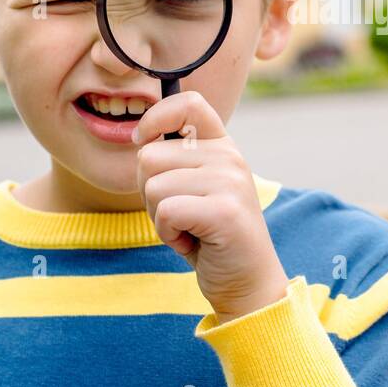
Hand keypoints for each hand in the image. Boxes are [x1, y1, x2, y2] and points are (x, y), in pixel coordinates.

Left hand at [132, 90, 289, 324]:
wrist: (247, 282)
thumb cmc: (210, 236)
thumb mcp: (195, 188)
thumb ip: (175, 160)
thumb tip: (139, 138)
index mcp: (223, 146)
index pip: (188, 104)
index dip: (155, 118)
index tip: (144, 141)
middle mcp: (230, 157)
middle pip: (149, 156)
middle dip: (149, 192)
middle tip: (179, 214)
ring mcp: (230, 182)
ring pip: (153, 185)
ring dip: (158, 216)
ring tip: (188, 228)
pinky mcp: (224, 211)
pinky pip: (166, 211)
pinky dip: (168, 234)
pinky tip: (191, 242)